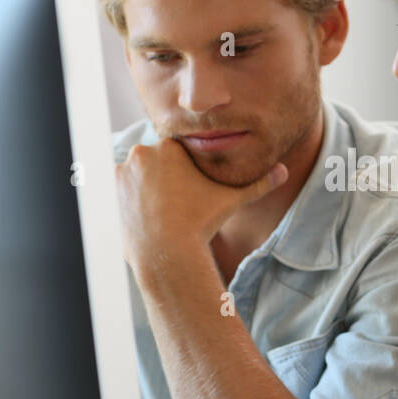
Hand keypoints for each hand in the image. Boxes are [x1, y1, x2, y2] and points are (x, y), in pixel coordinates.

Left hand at [116, 138, 286, 284]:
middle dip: (164, 175)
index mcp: (172, 147)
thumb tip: (285, 171)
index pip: (177, 149)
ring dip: (146, 184)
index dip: (183, 168)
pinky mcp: (112, 188)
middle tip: (176, 200)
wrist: (168, 252)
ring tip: (161, 208)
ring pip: (138, 172)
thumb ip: (258, 184)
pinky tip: (146, 212)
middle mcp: (144, 152)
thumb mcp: (233, 200)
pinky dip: (132, 197)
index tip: (188, 186)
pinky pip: (123, 186)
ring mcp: (124, 169)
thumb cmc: (202, 223)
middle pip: (156, 159)